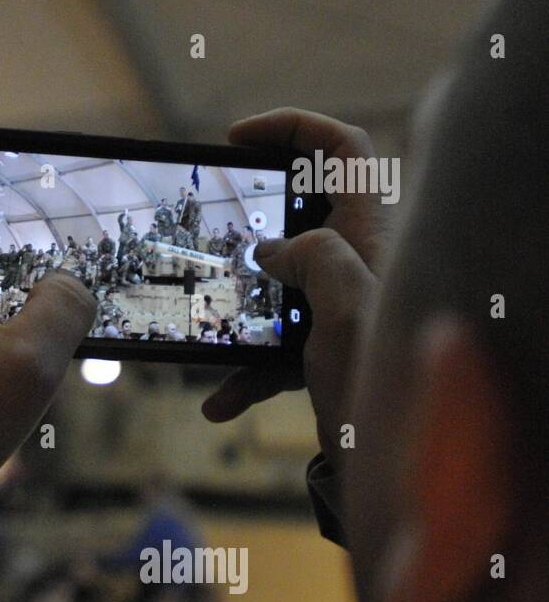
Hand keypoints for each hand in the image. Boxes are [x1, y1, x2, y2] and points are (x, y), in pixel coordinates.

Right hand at [202, 108, 392, 464]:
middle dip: (252, 220)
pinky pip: (276, 348)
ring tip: (203, 326)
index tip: (236, 138)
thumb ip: (313, 257)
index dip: (293, 127)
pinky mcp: (330, 352)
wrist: (398, 474)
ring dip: (236, 306)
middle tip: (213, 227)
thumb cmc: (385, 386)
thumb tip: (272, 253)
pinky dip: (245, 372)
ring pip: (279, 285)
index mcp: (374, 236)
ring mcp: (343, 308)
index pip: (344, 148)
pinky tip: (221, 402)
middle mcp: (361, 265)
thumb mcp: (344, 307)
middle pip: (304, 213)